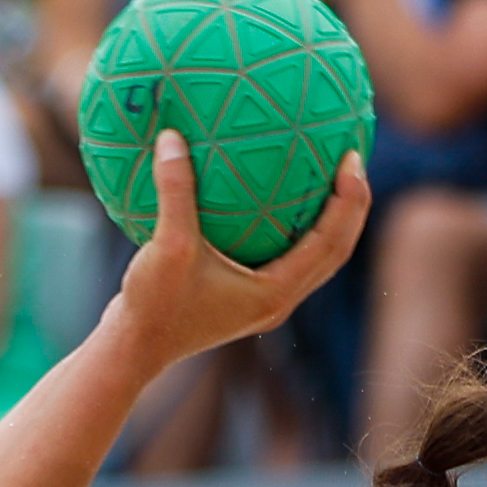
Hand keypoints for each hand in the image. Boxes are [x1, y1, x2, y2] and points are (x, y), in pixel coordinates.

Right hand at [105, 128, 370, 377]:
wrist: (133, 349)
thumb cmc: (153, 307)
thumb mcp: (165, 245)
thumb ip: (174, 192)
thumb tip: (172, 137)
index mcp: (275, 293)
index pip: (330, 243)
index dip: (349, 201)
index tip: (352, 158)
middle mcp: (278, 300)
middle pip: (335, 251)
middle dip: (351, 207)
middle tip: (353, 158)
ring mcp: (263, 300)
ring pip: (314, 257)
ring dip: (328, 218)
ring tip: (329, 173)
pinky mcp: (245, 295)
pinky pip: (283, 254)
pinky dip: (291, 225)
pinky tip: (272, 191)